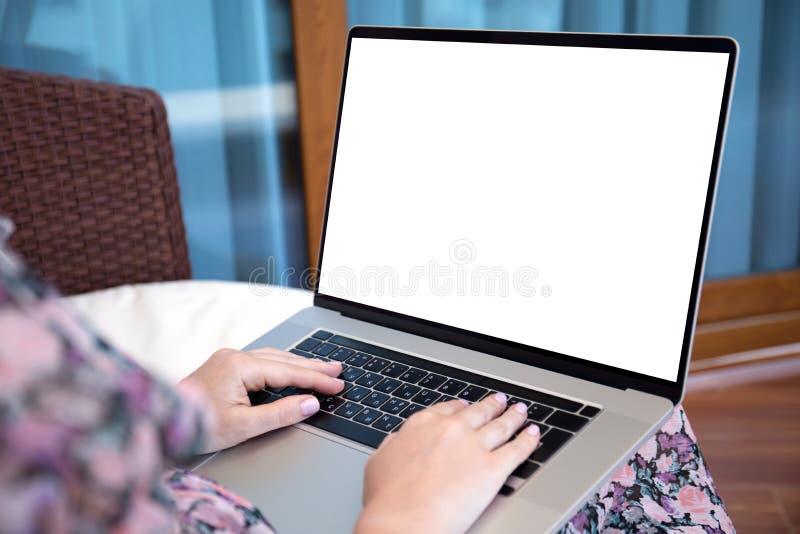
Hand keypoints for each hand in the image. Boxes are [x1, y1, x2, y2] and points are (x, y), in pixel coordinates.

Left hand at [180, 347, 343, 452]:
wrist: (160, 421)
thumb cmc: (195, 426)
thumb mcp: (243, 426)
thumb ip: (280, 413)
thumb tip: (310, 404)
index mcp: (240, 367)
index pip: (289, 372)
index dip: (316, 380)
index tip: (337, 385)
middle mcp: (235, 356)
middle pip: (284, 360)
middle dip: (313, 366)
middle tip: (338, 371)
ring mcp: (228, 358)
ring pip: (273, 357)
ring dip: (299, 364)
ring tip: (321, 369)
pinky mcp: (224, 364)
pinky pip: (261, 359)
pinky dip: (282, 364)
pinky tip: (291, 368)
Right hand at [356, 393, 539, 533]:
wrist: (403, 521)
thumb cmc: (387, 499)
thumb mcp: (379, 462)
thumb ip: (394, 445)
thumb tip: (397, 441)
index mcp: (422, 425)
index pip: (447, 409)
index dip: (460, 408)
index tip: (466, 406)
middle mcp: (451, 429)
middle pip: (478, 411)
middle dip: (491, 405)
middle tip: (499, 401)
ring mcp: (474, 445)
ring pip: (501, 424)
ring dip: (514, 416)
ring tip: (521, 412)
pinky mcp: (493, 468)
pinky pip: (518, 449)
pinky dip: (529, 440)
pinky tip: (534, 435)